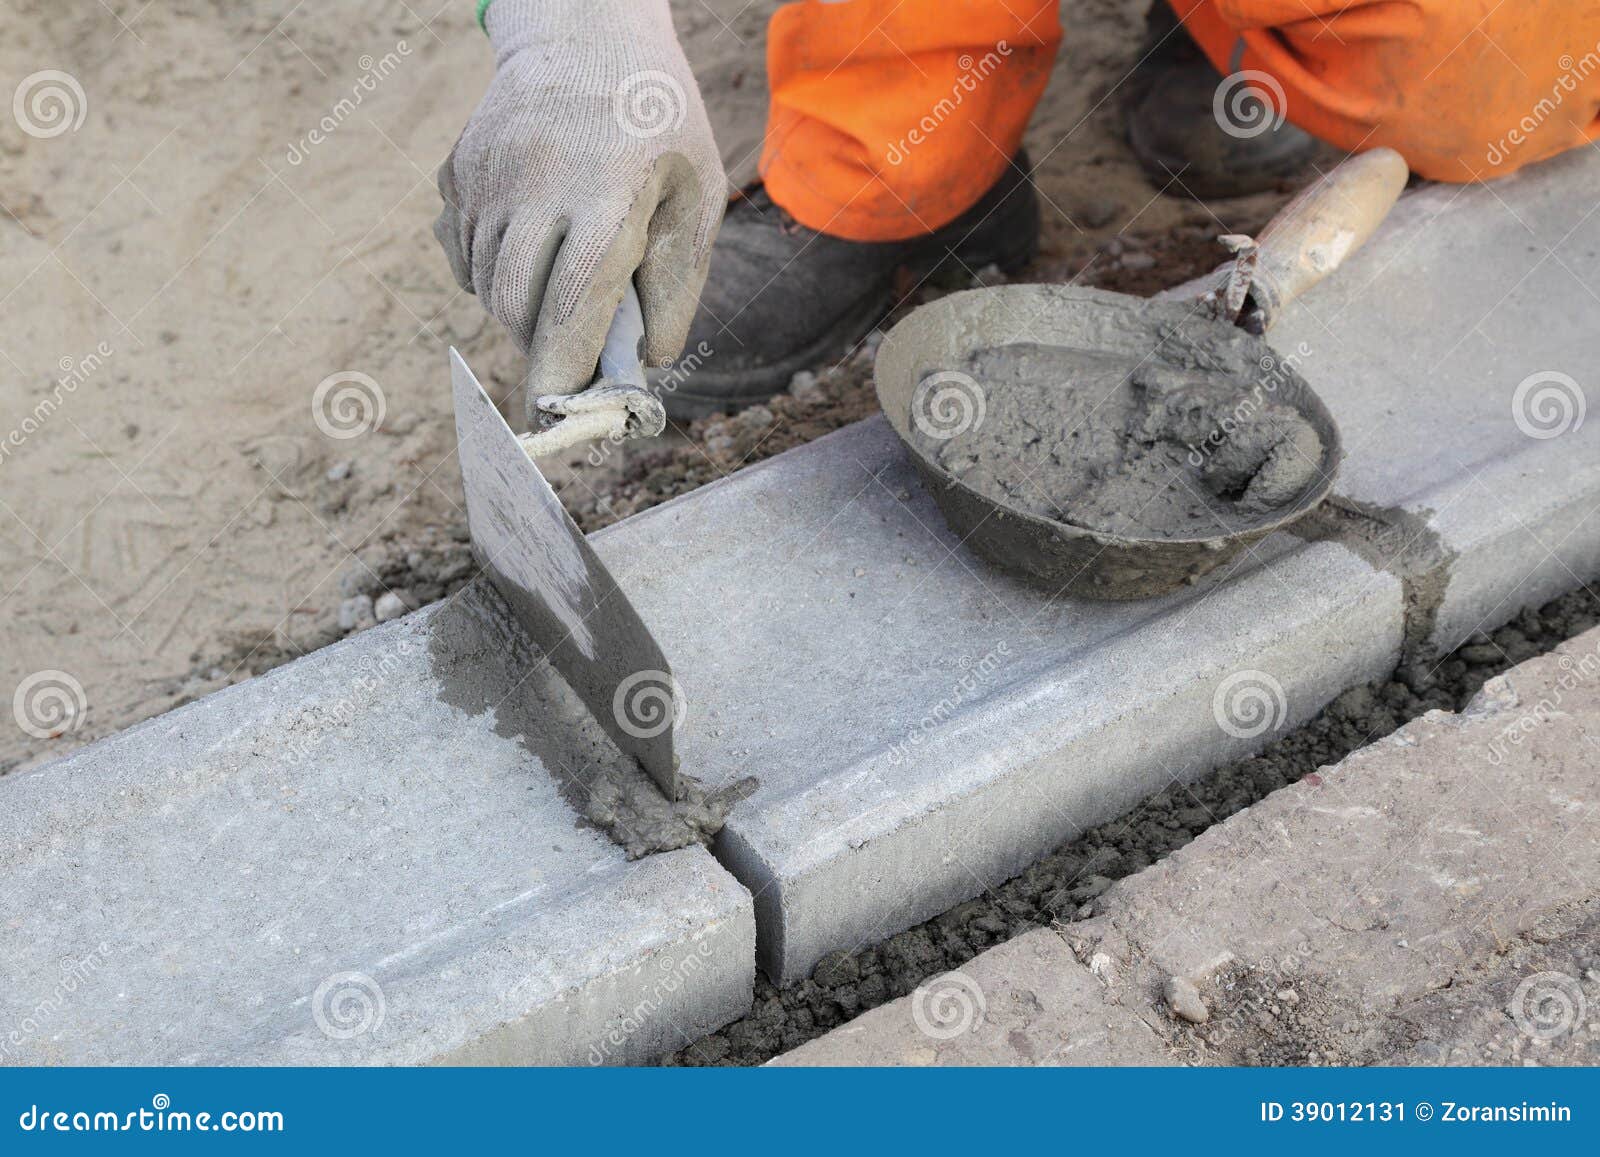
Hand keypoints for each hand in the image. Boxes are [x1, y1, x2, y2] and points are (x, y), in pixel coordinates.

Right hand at [434, 0, 724, 413]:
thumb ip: (678, 285)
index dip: (564, 370)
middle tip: (580, 345)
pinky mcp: (456, 174)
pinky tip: (531, 245)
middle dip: (547, 345)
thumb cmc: (657, 123)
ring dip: (523, 312)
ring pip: (489, 288)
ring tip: (564, 282)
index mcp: (606, 193)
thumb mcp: (695, 196)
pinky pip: (465, 256)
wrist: (584, 34)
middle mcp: (535, 185)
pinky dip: (492, 274)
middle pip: (522, 308)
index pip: (572, 305)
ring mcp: (487, 178)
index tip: (558, 415)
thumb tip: (649, 363)